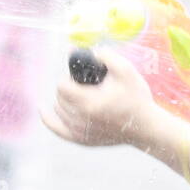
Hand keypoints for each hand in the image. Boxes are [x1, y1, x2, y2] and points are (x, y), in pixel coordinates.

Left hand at [41, 48, 166, 147]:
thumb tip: (82, 49)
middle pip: (59, 97)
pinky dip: (49, 118)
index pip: (62, 86)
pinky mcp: (81, 140)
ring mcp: (79, 133)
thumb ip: (104, 55)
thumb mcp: (125, 71)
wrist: (145, 127)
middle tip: (87, 87)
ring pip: (58, 109)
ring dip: (66, 100)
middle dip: (69, 88)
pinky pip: (56, 128)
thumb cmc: (136, 98)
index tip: (83, 77)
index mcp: (89, 103)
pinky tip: (43, 108)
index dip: (70, 77)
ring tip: (84, 97)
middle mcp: (80, 120)